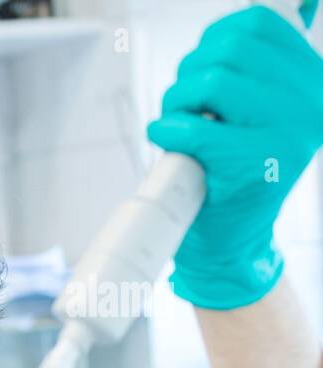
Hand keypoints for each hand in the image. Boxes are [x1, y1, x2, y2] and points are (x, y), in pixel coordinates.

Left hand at [146, 3, 322, 308]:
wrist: (231, 237)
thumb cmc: (233, 168)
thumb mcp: (258, 111)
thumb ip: (251, 69)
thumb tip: (232, 25)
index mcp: (312, 80)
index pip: (259, 22)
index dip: (214, 38)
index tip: (201, 67)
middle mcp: (309, 102)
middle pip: (229, 49)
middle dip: (189, 73)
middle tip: (183, 103)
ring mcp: (285, 132)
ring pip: (209, 82)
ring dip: (176, 101)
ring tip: (178, 123)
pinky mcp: (251, 162)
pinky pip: (192, 126)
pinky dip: (165, 130)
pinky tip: (168, 141)